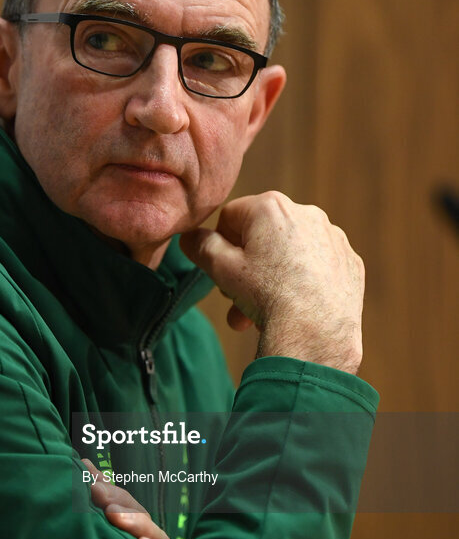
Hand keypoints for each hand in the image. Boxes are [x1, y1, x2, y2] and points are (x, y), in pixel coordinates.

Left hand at [82, 459, 182, 538]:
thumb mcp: (109, 528)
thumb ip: (99, 496)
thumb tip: (84, 464)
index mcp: (133, 522)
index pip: (122, 501)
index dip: (105, 489)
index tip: (87, 479)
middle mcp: (148, 534)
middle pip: (137, 513)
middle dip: (117, 502)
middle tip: (96, 493)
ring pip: (153, 533)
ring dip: (134, 523)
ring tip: (114, 517)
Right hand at [180, 191, 364, 373]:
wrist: (316, 332)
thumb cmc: (266, 294)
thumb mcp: (220, 268)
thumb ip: (200, 245)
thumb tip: (189, 236)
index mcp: (271, 206)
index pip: (231, 216)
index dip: (220, 244)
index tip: (221, 270)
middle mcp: (306, 213)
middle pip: (262, 235)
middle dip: (246, 267)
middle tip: (237, 297)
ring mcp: (333, 237)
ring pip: (290, 252)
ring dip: (272, 277)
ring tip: (261, 311)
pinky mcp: (350, 262)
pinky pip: (317, 266)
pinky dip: (304, 282)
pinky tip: (295, 307)